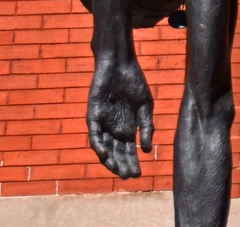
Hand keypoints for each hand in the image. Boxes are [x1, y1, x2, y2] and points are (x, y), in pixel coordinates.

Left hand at [88, 54, 153, 178]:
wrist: (120, 64)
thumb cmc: (134, 82)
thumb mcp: (145, 107)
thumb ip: (146, 127)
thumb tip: (147, 150)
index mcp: (126, 127)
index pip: (128, 150)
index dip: (132, 162)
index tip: (138, 174)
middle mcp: (113, 128)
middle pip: (116, 152)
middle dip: (122, 165)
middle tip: (128, 175)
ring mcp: (102, 123)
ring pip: (104, 147)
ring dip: (109, 160)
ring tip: (118, 170)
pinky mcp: (93, 116)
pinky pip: (93, 135)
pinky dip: (98, 146)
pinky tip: (105, 155)